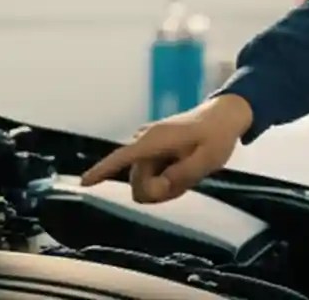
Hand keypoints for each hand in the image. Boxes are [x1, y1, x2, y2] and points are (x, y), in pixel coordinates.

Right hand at [80, 94, 253, 202]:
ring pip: (145, 183)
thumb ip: (185, 174)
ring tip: (189, 174)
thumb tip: (160, 186)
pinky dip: (166, 180)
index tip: (83, 182)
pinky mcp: (152, 150)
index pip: (122, 157)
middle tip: (185, 184)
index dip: (102, 170)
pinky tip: (184, 170)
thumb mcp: (209, 159)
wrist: (224, 116)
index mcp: (155, 140)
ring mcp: (148, 146)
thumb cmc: (218, 136)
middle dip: (157, 192)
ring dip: (165, 187)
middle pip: (137, 184)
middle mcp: (145, 142)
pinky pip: (151, 176)